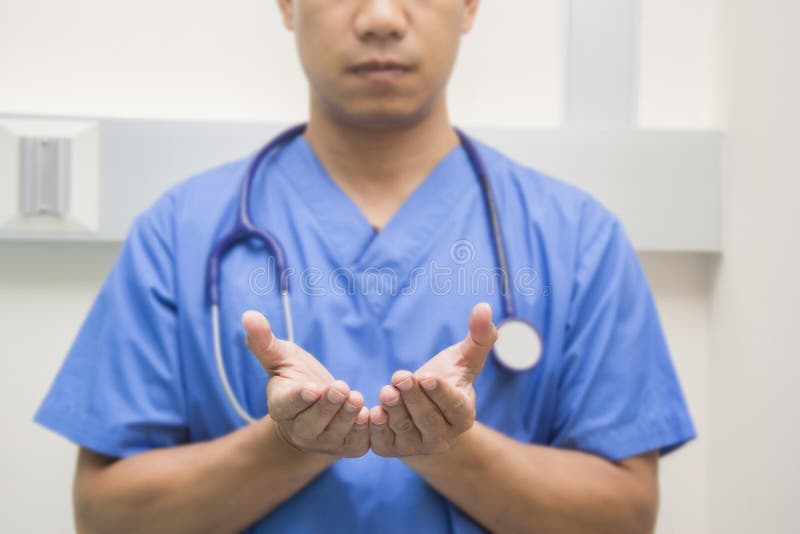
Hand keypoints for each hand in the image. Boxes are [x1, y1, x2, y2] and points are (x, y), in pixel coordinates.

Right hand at [243, 311, 369, 457]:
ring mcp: (324, 441)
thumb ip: (265, 341)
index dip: (299, 398)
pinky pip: (356, 442)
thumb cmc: (296, 377)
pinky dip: (365, 431)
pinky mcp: (347, 446)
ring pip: (336, 433)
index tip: (311, 388)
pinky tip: (373, 415)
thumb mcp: (281, 357)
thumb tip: (248, 315)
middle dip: (327, 407)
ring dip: (347, 417)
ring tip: (356, 397)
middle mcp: (300, 429)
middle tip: (341, 388)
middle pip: (312, 423)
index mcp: (281, 407)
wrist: (317, 407)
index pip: (287, 404)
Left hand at [369, 302, 497, 456]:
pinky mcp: (393, 449)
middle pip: (428, 420)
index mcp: (463, 416)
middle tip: (400, 377)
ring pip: (404, 430)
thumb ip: (479, 335)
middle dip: (413, 399)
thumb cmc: (447, 377)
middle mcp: (442, 438)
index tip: (428, 377)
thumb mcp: (464, 357)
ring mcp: (417, 447)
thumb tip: (484, 307)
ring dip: (394, 411)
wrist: (421, 407)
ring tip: (386, 391)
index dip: (441, 394)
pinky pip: (383, 442)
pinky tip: (372, 412)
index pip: (455, 407)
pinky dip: (377, 429)